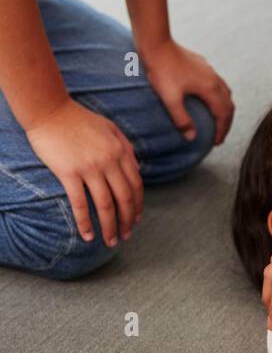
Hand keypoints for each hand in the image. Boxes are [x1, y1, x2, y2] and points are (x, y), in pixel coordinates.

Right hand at [25, 96, 142, 245]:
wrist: (51, 111)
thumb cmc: (79, 119)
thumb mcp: (110, 128)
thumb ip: (126, 147)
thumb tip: (138, 170)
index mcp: (120, 150)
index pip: (135, 184)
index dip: (137, 205)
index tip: (136, 220)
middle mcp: (109, 160)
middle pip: (124, 198)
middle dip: (127, 220)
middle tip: (126, 236)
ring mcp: (90, 168)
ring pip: (105, 205)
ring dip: (110, 226)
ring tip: (110, 241)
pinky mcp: (69, 173)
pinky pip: (80, 203)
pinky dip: (85, 222)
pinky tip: (87, 236)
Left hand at [140, 38, 234, 144]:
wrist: (157, 44)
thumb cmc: (161, 71)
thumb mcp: (170, 99)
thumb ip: (182, 119)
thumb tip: (192, 137)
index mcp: (209, 88)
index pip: (223, 113)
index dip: (222, 130)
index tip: (217, 143)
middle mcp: (213, 78)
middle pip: (228, 103)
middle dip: (226, 121)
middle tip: (220, 136)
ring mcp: (209, 70)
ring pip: (225, 92)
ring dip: (224, 108)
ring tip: (217, 120)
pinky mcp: (202, 65)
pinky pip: (218, 84)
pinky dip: (219, 97)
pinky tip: (207, 99)